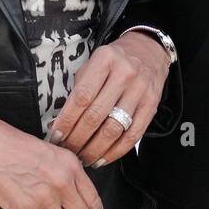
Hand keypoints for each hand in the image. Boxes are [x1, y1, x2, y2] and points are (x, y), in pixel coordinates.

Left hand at [49, 31, 170, 167]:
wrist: (148, 50)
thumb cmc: (113, 61)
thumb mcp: (92, 64)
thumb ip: (77, 91)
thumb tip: (59, 123)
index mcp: (104, 60)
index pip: (81, 97)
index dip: (66, 121)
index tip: (56, 136)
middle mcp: (124, 73)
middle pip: (96, 115)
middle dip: (78, 139)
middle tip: (68, 151)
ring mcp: (140, 89)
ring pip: (114, 129)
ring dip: (95, 149)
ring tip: (83, 158)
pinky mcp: (152, 104)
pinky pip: (133, 135)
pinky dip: (116, 151)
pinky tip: (102, 158)